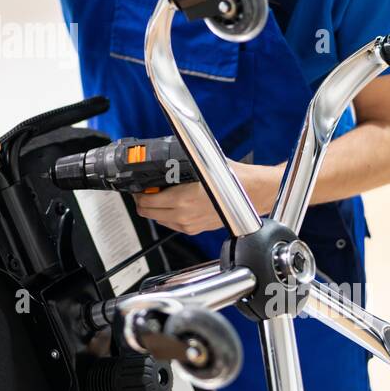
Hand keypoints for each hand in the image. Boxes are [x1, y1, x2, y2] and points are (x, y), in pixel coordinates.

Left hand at [132, 160, 282, 235]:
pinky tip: (172, 203)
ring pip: (158, 220)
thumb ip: (177, 165)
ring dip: (154, 208)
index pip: (145, 201)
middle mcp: (183, 216)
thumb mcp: (199, 165)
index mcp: (182, 200)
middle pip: (147, 213)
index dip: (137, 193)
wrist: (252, 193)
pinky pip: (171, 224)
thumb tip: (161, 161)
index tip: (137, 186)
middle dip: (143, 200)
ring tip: (158, 195)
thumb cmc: (232, 179)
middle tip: (145, 190)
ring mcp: (189, 225)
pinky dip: (166, 214)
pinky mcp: (195, 229)